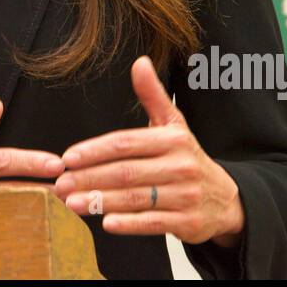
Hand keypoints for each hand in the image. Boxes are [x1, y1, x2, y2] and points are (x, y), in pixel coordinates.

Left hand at [53, 55, 245, 244]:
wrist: (225, 199)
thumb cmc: (186, 158)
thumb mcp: (173, 124)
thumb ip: (153, 95)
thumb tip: (139, 62)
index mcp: (172, 139)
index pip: (125, 143)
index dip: (95, 150)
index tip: (68, 157)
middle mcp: (180, 165)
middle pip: (126, 172)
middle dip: (89, 178)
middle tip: (61, 184)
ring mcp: (185, 195)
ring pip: (135, 198)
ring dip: (100, 201)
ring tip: (72, 203)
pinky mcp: (188, 221)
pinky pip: (153, 223)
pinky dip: (129, 224)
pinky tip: (106, 223)